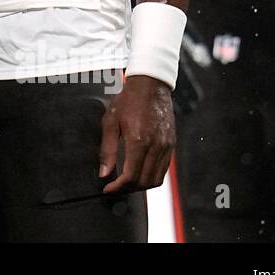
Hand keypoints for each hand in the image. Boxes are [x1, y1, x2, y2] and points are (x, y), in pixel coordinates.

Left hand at [98, 74, 174, 193]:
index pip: (131, 176)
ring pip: (156, 179)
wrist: (150, 86)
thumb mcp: (111, 122)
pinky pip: (163, 169)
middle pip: (144, 181)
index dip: (118, 187)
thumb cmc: (128, 100)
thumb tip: (104, 173)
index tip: (107, 188)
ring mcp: (166, 146)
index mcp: (139, 141)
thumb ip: (107, 150)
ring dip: (141, 185)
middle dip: (128, 189)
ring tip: (126, 182)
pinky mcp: (171, 144)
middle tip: (115, 186)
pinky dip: (151, 176)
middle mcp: (156, 146)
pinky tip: (139, 171)